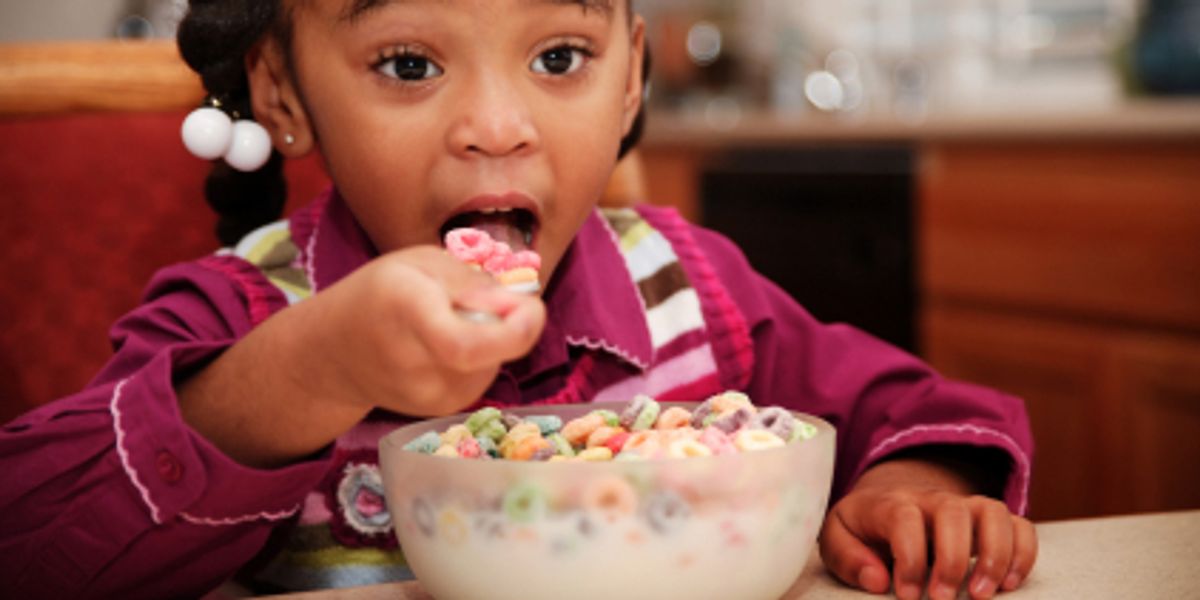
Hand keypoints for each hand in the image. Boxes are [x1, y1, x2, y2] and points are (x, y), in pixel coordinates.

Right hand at [322, 245, 545, 415]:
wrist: (332, 353)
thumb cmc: (379, 293)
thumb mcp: (421, 262)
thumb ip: (472, 281)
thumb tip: (518, 306)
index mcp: (406, 310)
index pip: (465, 344)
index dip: (514, 330)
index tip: (530, 306)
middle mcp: (414, 362)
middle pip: (489, 353)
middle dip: (508, 324)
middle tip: (483, 301)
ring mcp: (426, 395)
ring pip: (492, 365)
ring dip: (492, 340)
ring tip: (452, 322)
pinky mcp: (439, 410)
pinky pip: (482, 377)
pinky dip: (481, 358)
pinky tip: (448, 346)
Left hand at [818, 457, 1036, 599]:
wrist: (886, 502)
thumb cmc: (862, 528)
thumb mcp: (837, 538)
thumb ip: (847, 557)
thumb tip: (877, 579)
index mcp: (890, 503)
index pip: (904, 518)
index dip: (910, 558)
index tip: (907, 595)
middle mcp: (931, 500)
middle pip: (952, 512)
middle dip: (952, 559)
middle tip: (942, 599)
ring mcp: (964, 507)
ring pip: (993, 512)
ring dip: (994, 555)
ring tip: (982, 594)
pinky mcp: (988, 521)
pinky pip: (1019, 525)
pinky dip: (1023, 553)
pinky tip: (1009, 584)